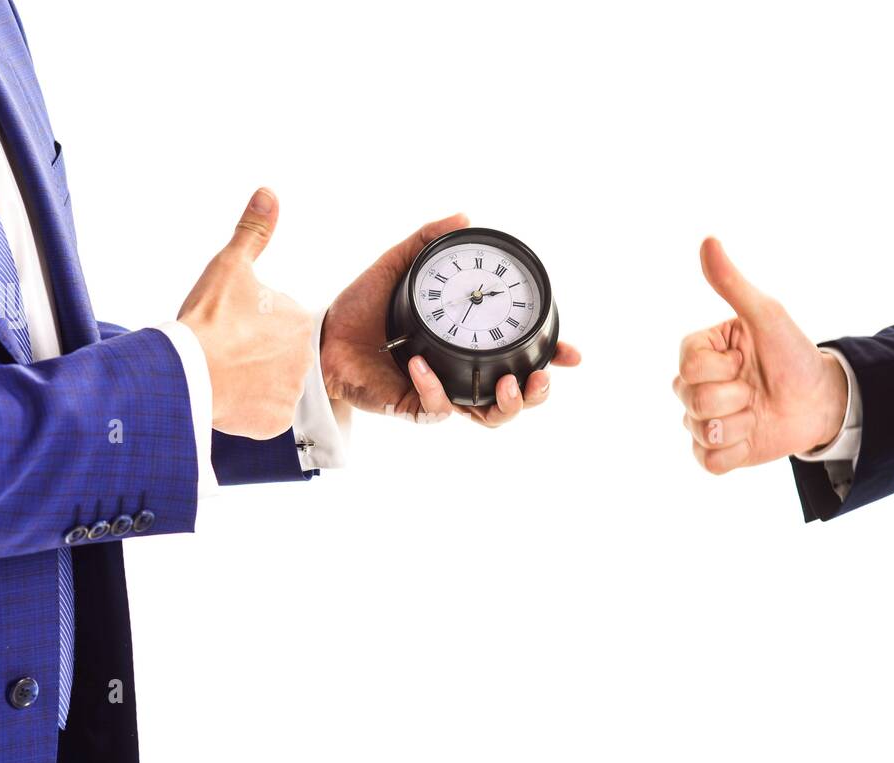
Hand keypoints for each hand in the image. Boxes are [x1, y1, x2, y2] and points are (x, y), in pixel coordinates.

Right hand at [177, 188, 314, 439]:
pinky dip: (247, 409)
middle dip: (255, 355)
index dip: (252, 324)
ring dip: (252, 382)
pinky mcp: (276, 422)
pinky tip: (228, 396)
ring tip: (225, 373)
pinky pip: (263, 414)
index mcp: (300, 321)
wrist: (187, 370)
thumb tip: (268, 194)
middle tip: (227, 351)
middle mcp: (306, 359)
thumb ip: (253, 231)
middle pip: (279, 356)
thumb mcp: (231, 266)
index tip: (232, 326)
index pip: (281, 324)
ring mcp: (292, 393)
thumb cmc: (208, 318)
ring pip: (272, 386)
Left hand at [321, 215, 581, 426]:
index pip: (518, 355)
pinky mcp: (412, 407)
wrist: (320, 337)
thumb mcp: (397, 267)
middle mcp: (458, 374)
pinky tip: (420, 364)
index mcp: (464, 346)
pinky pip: (434, 407)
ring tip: (508, 385)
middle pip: (514, 397)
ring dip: (505, 406)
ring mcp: (438, 394)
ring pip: (487, 417)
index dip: (550, 358)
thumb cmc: (360, 309)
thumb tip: (463, 215)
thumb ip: (427, 241)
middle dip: (536, 393)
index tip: (572, 352)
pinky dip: (434, 388)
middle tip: (540, 378)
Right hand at [674, 238, 848, 473]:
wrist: (822, 400)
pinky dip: (736, 452)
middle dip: (736, 396)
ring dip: (742, 423)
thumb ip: (732, 283)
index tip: (746, 358)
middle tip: (756, 388)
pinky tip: (752, 435)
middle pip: (693, 400)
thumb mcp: (766, 315)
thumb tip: (708, 240)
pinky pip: (709, 461)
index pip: (689, 367)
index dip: (724, 367)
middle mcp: (694, 386)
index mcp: (698, 353)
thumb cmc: (793, 354)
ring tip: (757, 411)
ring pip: (702, 431)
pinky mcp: (715, 453)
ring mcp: (702, 421)